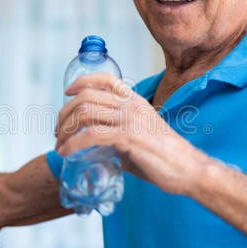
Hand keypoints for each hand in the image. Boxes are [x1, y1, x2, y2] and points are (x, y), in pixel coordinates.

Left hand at [54, 73, 201, 194]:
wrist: (188, 169)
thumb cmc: (165, 157)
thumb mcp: (141, 136)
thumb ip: (120, 135)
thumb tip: (100, 147)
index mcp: (135, 101)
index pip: (105, 79)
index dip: (82, 81)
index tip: (67, 92)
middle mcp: (131, 105)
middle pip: (86, 97)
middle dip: (65, 113)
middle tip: (58, 131)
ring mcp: (129, 120)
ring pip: (85, 113)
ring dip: (65, 129)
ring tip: (60, 144)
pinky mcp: (128, 137)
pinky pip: (91, 135)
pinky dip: (73, 143)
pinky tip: (67, 152)